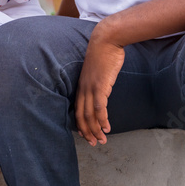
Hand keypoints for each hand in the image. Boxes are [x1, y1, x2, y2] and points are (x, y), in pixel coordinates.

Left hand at [75, 25, 125, 145]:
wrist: (106, 41)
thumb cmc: (103, 55)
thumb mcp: (98, 72)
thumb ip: (98, 83)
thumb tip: (103, 93)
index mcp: (81, 86)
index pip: (77, 110)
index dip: (81, 124)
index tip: (87, 135)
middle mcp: (83, 89)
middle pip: (81, 115)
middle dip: (87, 131)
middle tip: (94, 143)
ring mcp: (90, 88)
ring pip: (90, 114)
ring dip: (96, 129)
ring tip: (102, 140)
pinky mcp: (100, 85)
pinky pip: (99, 107)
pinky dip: (102, 119)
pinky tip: (107, 128)